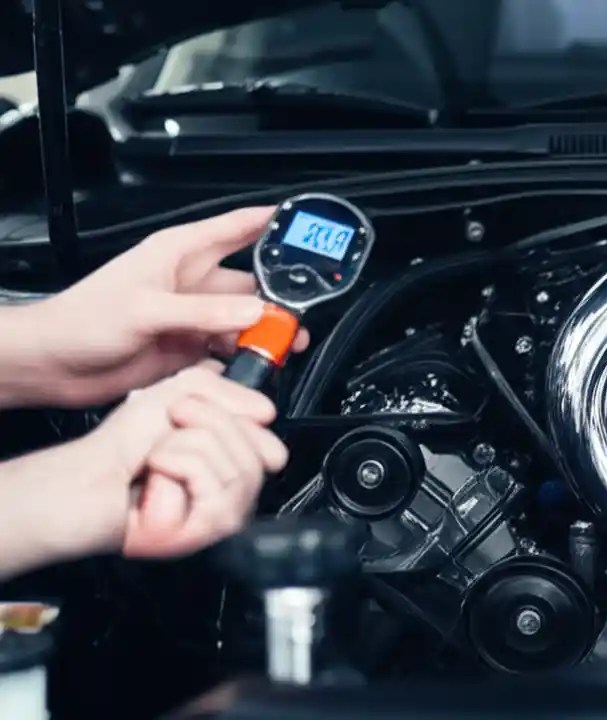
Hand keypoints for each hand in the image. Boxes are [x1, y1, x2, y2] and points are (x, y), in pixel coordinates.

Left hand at [3, 207, 306, 407]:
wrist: (53, 365)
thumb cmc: (81, 321)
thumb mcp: (147, 309)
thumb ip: (204, 311)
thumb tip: (254, 311)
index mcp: (178, 254)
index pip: (236, 228)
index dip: (272, 223)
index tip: (306, 226)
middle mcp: (190, 282)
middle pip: (251, 281)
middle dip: (280, 295)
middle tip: (302, 312)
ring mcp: (191, 316)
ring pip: (245, 318)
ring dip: (266, 332)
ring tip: (285, 344)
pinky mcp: (189, 348)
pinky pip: (230, 349)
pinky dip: (246, 357)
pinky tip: (253, 364)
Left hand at [15, 364, 286, 564]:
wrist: (92, 476)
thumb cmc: (126, 444)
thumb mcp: (179, 393)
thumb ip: (227, 390)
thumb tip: (266, 412)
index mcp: (237, 461)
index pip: (271, 442)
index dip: (231, 419)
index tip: (187, 413)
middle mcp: (239, 491)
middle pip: (255, 448)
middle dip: (202, 427)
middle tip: (167, 437)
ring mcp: (229, 513)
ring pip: (236, 464)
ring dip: (182, 450)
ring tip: (159, 462)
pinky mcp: (210, 528)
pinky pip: (213, 484)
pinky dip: (175, 469)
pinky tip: (157, 482)